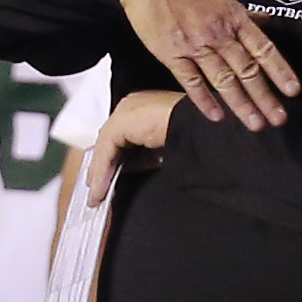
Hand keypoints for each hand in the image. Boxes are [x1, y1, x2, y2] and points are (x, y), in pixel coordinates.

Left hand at [85, 90, 185, 206]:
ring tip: (97, 195)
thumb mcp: (165, 149)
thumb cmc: (195, 133)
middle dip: (103, 168)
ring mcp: (126, 111)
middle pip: (110, 141)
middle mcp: (133, 106)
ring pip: (106, 147)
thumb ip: (147, 155)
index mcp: (145, 107)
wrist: (203, 128)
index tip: (109, 182)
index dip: (115, 161)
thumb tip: (132, 169)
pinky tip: (101, 188)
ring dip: (100, 173)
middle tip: (97, 190)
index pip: (121, 136)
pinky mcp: (122, 122)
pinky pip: (106, 150)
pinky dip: (102, 171)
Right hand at [119, 0, 300, 129]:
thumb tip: (265, 21)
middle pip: (247, 70)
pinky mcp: (170, 53)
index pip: (263, 48)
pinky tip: (217, 117)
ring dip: (241, 105)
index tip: (293, 91)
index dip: (280, 71)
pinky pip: (190, 81)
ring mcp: (193, 44)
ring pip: (222, 80)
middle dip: (265, 97)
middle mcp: (217, 33)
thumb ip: (242, 13)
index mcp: (233, 16)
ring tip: (255, 124)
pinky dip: (203, 100)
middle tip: (279, 119)